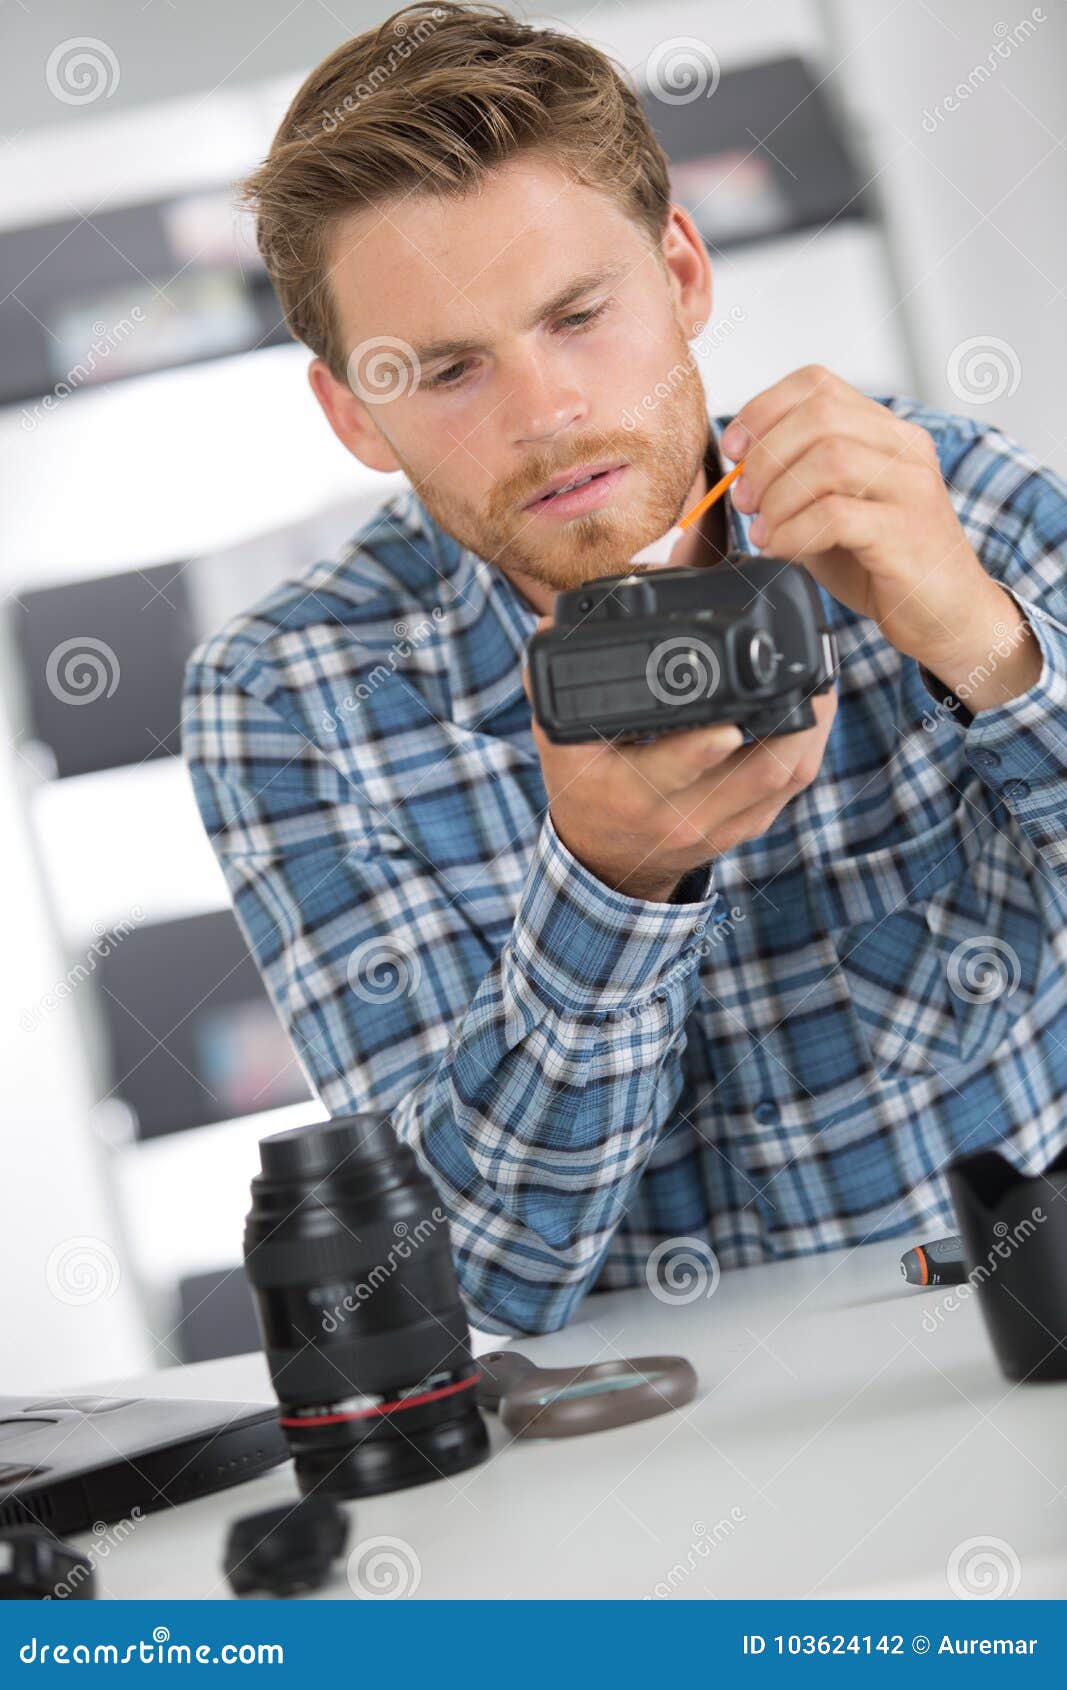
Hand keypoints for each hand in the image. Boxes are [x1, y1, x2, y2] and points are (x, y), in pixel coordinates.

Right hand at [523, 620, 838, 901]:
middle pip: (757, 772)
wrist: (609, 865)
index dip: (705, 749)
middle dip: (792, 724)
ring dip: (811, 729)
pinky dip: (809, 742)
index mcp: (634, 795)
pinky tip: (817, 708)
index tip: (729, 724)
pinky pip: (791, 785)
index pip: (674, 770)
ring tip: (823, 678)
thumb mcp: (561, 746)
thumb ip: (553, 687)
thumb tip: (551, 624)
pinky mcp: (748, 825)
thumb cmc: (588, 794)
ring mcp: (723, 825)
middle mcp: (684, 816)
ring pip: (784, 777)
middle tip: (813, 673)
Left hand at [723, 365, 1040, 706]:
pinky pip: (835, 514)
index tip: (734, 449)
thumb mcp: (833, 512)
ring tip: (765, 529)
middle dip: (765, 457)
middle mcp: (904, 448)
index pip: (816, 384)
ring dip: (778, 496)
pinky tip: (783, 550)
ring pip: (827, 459)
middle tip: (746, 499)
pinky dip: (794, 532)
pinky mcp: (906, 531)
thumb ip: (796, 485)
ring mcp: (910, 487)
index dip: (763, 409)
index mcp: (884, 432)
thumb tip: (738, 473)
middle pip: (818, 416)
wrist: (947, 615)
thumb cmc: (886, 564)